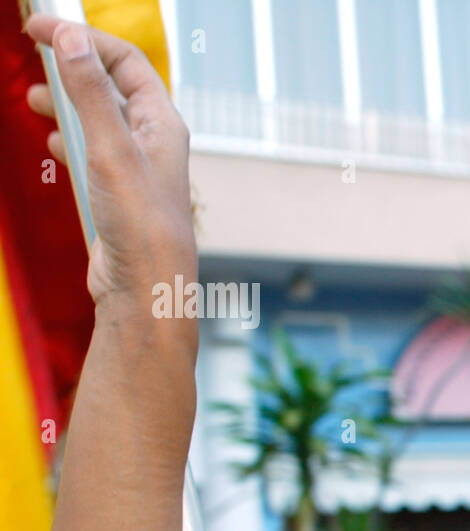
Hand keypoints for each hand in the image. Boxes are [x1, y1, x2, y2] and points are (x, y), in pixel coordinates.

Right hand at [23, 15, 195, 318]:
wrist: (146, 288)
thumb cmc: (139, 223)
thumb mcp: (109, 148)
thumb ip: (88, 93)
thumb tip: (69, 38)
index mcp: (162, 125)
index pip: (126, 63)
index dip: (84, 38)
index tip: (39, 28)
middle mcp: (154, 144)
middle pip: (112, 88)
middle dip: (73, 67)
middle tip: (33, 54)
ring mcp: (136, 171)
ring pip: (98, 122)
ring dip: (66, 104)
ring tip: (32, 99)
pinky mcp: (119, 196)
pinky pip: (92, 155)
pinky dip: (69, 141)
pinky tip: (51, 145)